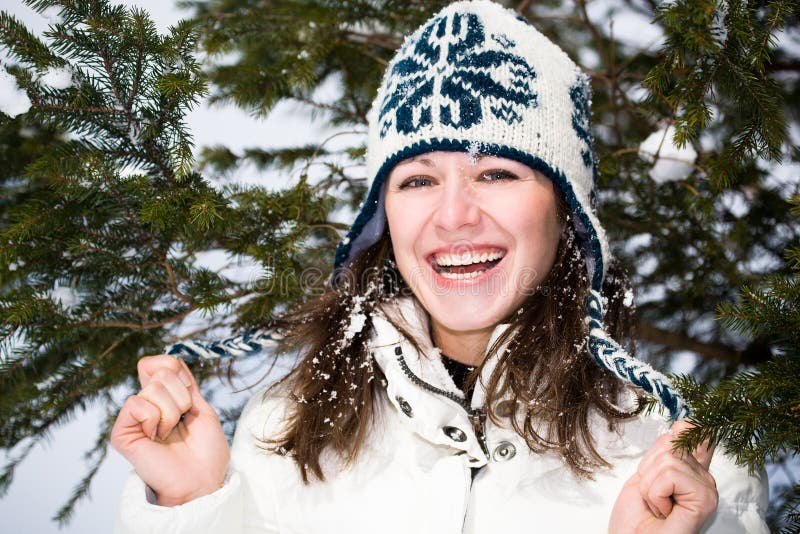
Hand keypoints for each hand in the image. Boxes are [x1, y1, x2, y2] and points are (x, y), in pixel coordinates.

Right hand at [110, 355, 229, 505]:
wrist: (202, 479)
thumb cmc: (206, 450)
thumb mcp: (202, 408)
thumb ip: (185, 383)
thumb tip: (170, 361)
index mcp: (166, 397)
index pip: (164, 362)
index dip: (179, 373)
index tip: (190, 399)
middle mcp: (148, 403)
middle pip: (161, 371)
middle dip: (182, 397)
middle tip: (183, 421)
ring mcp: (134, 417)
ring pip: (153, 388)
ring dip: (172, 413)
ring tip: (170, 434)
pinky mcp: (122, 432)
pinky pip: (135, 404)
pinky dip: (154, 419)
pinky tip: (155, 437)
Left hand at [609, 420, 717, 533]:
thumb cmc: (634, 518)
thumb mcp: (645, 475)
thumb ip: (666, 451)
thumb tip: (685, 424)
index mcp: (691, 470)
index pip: (697, 432)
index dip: (684, 429)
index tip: (675, 438)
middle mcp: (704, 478)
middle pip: (670, 443)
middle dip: (648, 471)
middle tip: (652, 498)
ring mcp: (708, 489)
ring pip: (668, 459)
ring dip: (650, 486)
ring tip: (657, 507)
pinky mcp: (706, 499)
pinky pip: (670, 474)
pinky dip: (656, 494)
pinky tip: (664, 512)